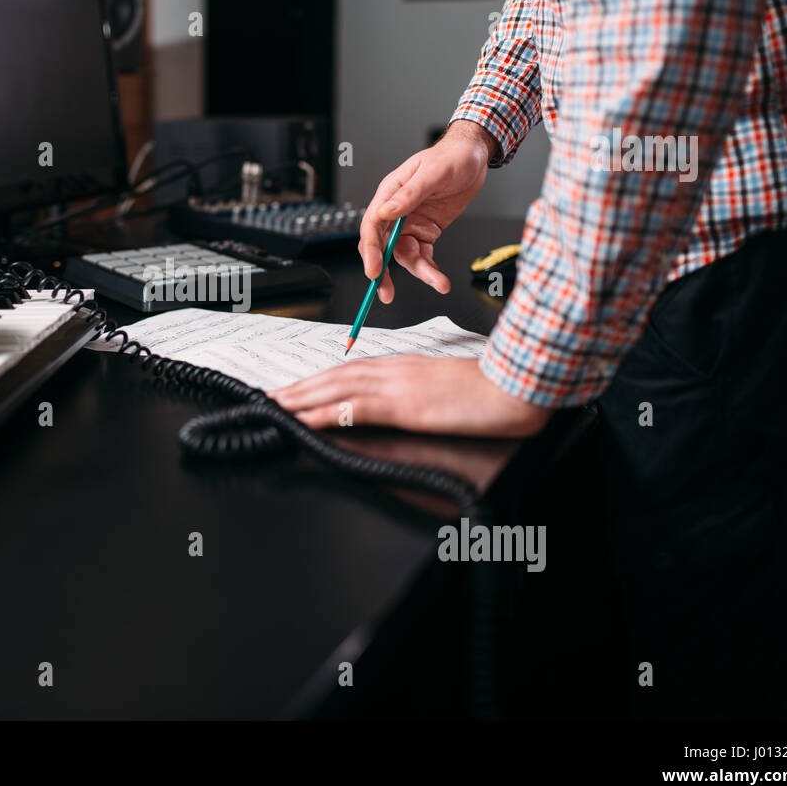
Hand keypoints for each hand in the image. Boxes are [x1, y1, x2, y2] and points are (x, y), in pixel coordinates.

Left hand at [267, 354, 551, 438]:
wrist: (517, 385)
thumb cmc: (490, 389)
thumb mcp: (445, 389)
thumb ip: (419, 393)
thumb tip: (402, 405)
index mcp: (403, 366)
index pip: (350, 371)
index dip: (319, 380)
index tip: (296, 388)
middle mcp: (394, 370)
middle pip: (335, 376)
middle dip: (300, 387)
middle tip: (270, 396)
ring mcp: (396, 386)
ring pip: (336, 387)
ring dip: (302, 397)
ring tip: (275, 405)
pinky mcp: (404, 405)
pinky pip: (355, 408)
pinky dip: (326, 412)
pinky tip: (306, 419)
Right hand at [359, 120, 495, 303]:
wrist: (473, 157)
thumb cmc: (451, 157)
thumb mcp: (432, 173)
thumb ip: (409, 194)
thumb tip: (386, 212)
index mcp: (390, 194)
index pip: (372, 226)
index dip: (370, 250)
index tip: (374, 270)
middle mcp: (397, 212)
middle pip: (381, 247)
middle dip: (382, 272)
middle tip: (385, 292)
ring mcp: (411, 223)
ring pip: (405, 256)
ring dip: (419, 273)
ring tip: (438, 282)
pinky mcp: (426, 232)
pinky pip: (423, 256)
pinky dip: (430, 270)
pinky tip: (440, 278)